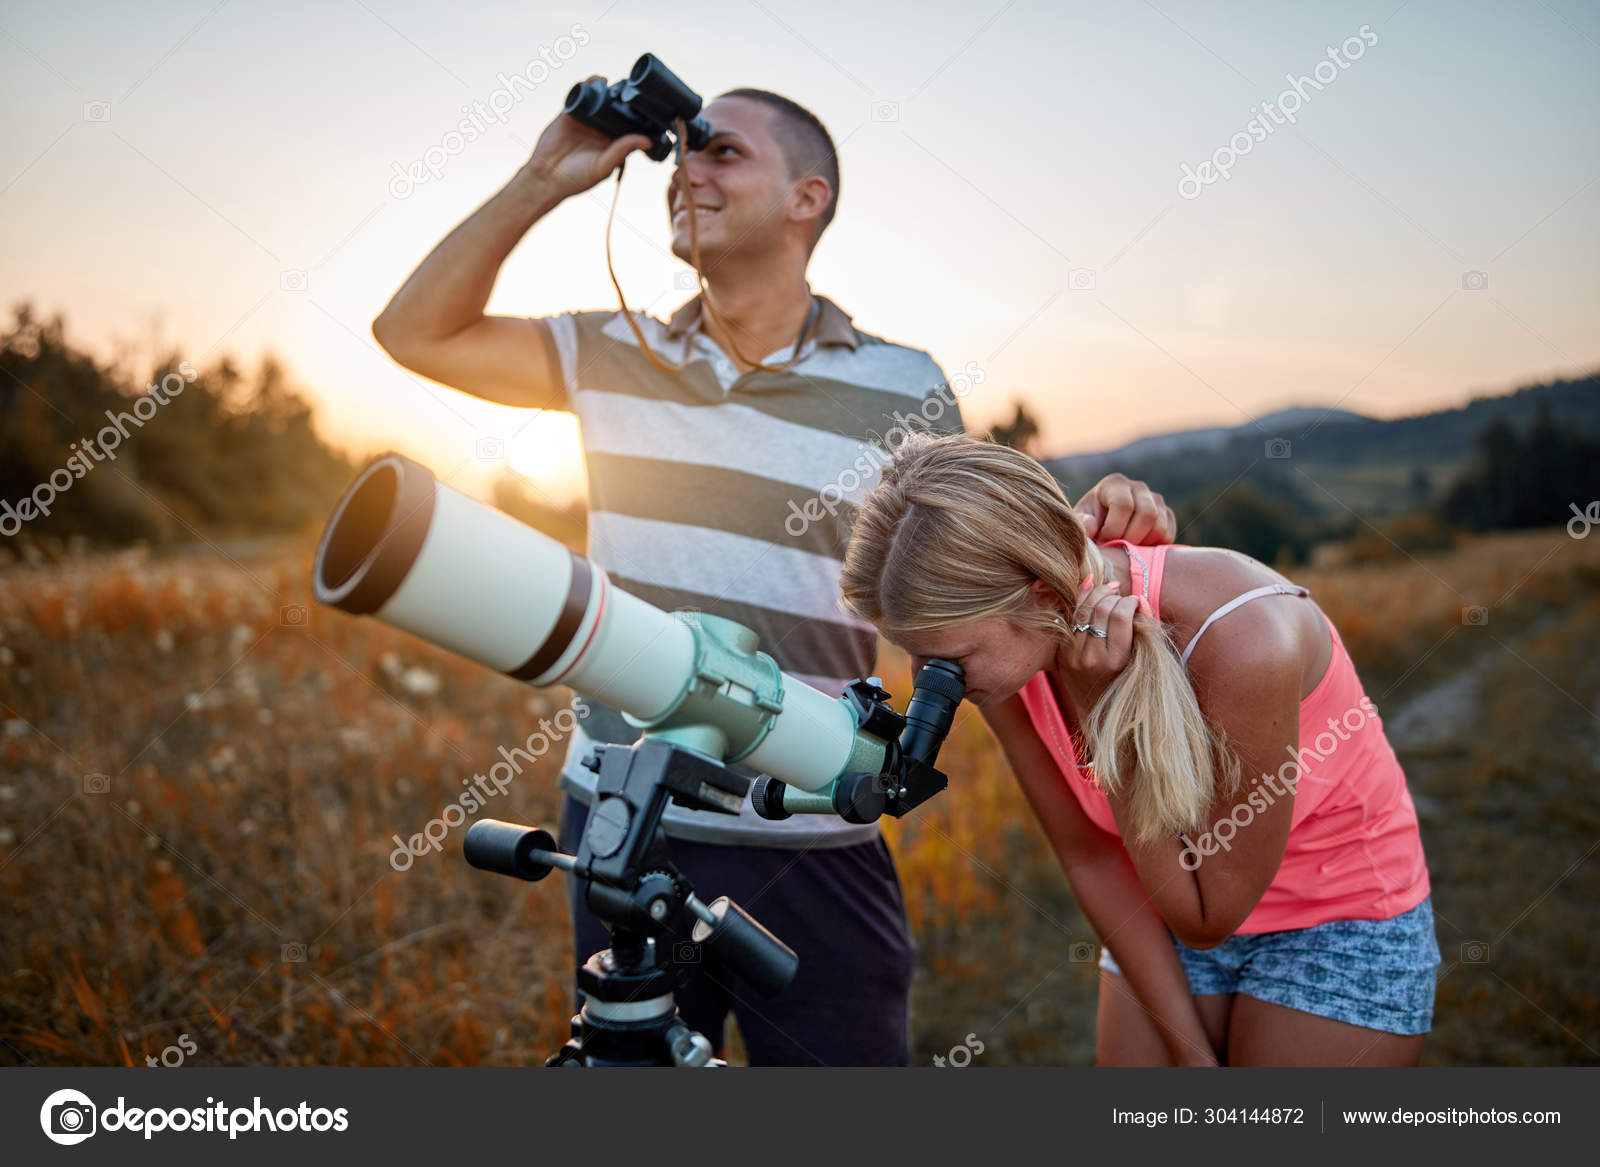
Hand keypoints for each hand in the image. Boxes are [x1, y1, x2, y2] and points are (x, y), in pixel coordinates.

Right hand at [519, 84, 652, 200]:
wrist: (546, 175)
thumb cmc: (577, 178)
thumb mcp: (603, 166)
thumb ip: (622, 150)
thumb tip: (646, 140)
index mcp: (616, 142)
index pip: (633, 125)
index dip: (643, 116)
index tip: (654, 107)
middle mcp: (604, 128)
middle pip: (620, 108)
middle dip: (628, 98)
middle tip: (638, 90)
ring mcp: (589, 118)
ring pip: (604, 98)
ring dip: (612, 89)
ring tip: (621, 84)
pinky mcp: (572, 111)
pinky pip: (584, 93)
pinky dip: (592, 84)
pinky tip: (599, 80)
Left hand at [1055, 582, 1140, 711]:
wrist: (1096, 705)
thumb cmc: (1126, 677)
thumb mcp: (1142, 655)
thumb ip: (1146, 626)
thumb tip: (1138, 598)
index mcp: (1115, 661)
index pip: (1120, 617)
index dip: (1128, 602)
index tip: (1133, 601)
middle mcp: (1091, 658)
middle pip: (1101, 610)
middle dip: (1113, 596)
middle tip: (1120, 595)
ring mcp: (1073, 656)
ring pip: (1083, 610)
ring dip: (1096, 594)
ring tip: (1108, 591)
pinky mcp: (1061, 652)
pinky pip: (1070, 619)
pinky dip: (1081, 602)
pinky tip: (1091, 592)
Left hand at [1073, 473, 1174, 545]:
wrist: (1102, 528)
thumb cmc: (1090, 524)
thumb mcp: (1080, 522)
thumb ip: (1082, 523)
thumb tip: (1091, 525)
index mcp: (1114, 484)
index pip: (1124, 505)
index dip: (1114, 529)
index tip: (1104, 542)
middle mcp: (1138, 487)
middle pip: (1147, 514)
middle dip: (1131, 538)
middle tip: (1117, 549)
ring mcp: (1155, 499)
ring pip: (1159, 526)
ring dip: (1143, 544)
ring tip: (1125, 548)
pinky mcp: (1166, 515)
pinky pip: (1168, 534)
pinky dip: (1154, 547)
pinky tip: (1137, 547)